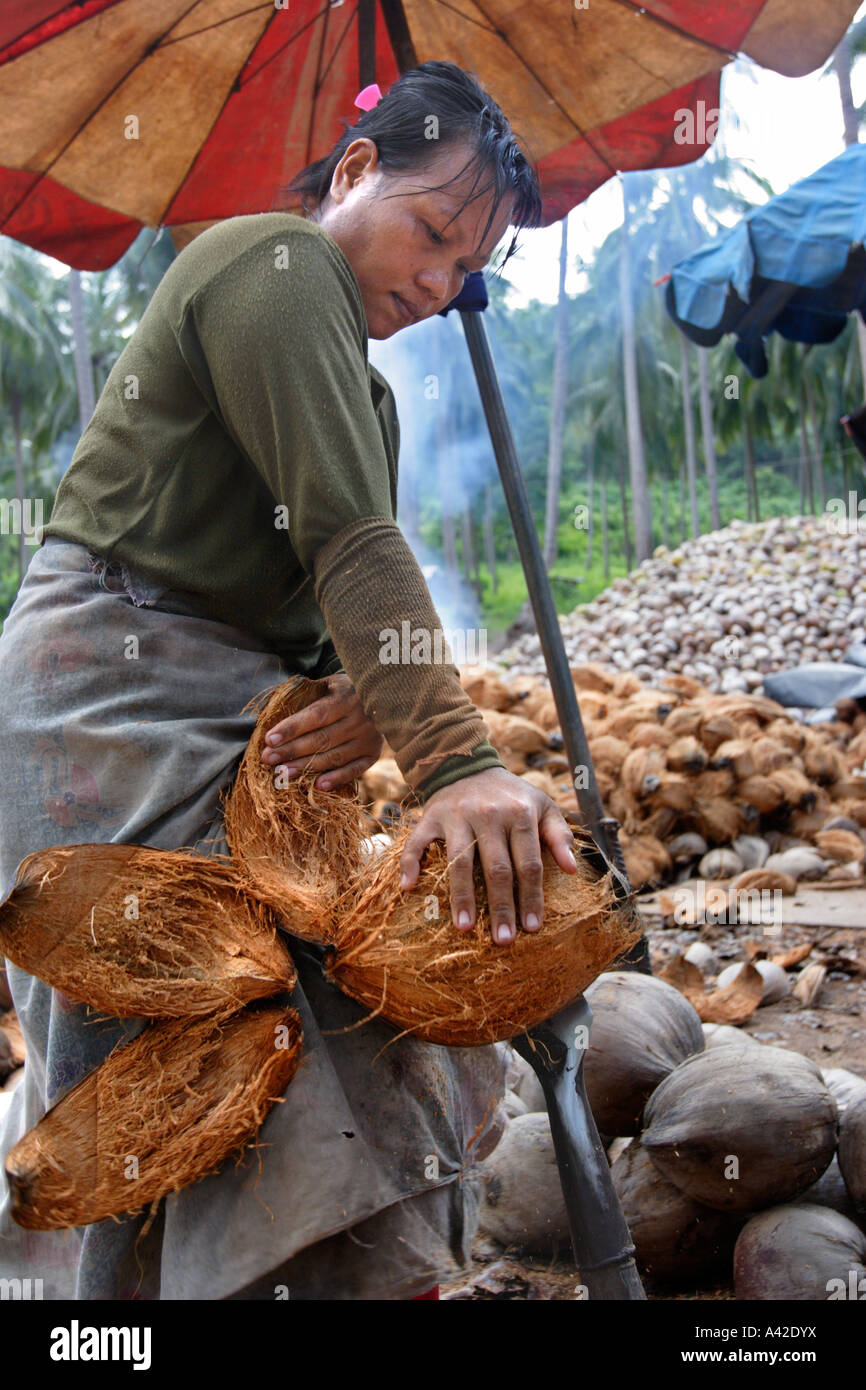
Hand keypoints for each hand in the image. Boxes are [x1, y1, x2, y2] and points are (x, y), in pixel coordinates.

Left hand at [261, 673, 382, 790]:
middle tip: (268, 758)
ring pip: (334, 757)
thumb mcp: (328, 684)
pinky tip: (318, 786)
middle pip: (322, 739)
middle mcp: (360, 719)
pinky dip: (336, 779)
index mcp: (347, 697)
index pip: (315, 715)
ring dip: (306, 767)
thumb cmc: (341, 692)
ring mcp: (369, 738)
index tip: (269, 739)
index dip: (292, 729)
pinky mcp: (373, 754)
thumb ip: (307, 694)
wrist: (379, 698)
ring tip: (283, 773)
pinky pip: (354, 770)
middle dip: (292, 750)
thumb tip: (273, 709)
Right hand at [398, 767, 577, 944]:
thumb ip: (559, 836)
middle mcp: (488, 814)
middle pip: (496, 869)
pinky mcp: (431, 817)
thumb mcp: (543, 806)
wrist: (470, 764)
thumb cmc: (512, 795)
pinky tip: (409, 888)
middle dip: (501, 908)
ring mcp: (457, 815)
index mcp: (519, 813)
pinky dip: (410, 863)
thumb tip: (571, 870)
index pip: (528, 863)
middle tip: (503, 940)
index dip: (531, 897)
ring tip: (465, 928)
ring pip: (460, 861)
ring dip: (461, 897)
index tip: (532, 928)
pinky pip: (417, 842)